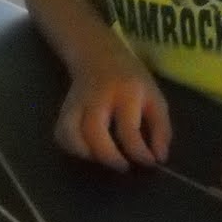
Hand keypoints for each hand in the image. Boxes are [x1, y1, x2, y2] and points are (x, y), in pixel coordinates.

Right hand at [54, 51, 170, 171]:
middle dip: (108, 156)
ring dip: (85, 153)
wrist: (98, 54)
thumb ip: (161, 129)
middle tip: (123, 166)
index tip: (149, 163)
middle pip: (93, 130)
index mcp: (124, 92)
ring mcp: (76, 102)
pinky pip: (60, 133)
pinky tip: (87, 151)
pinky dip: (71, 148)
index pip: (128, 128)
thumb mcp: (155, 97)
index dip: (139, 152)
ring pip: (69, 132)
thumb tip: (158, 158)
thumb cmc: (131, 80)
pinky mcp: (64, 108)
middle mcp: (96, 97)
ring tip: (102, 159)